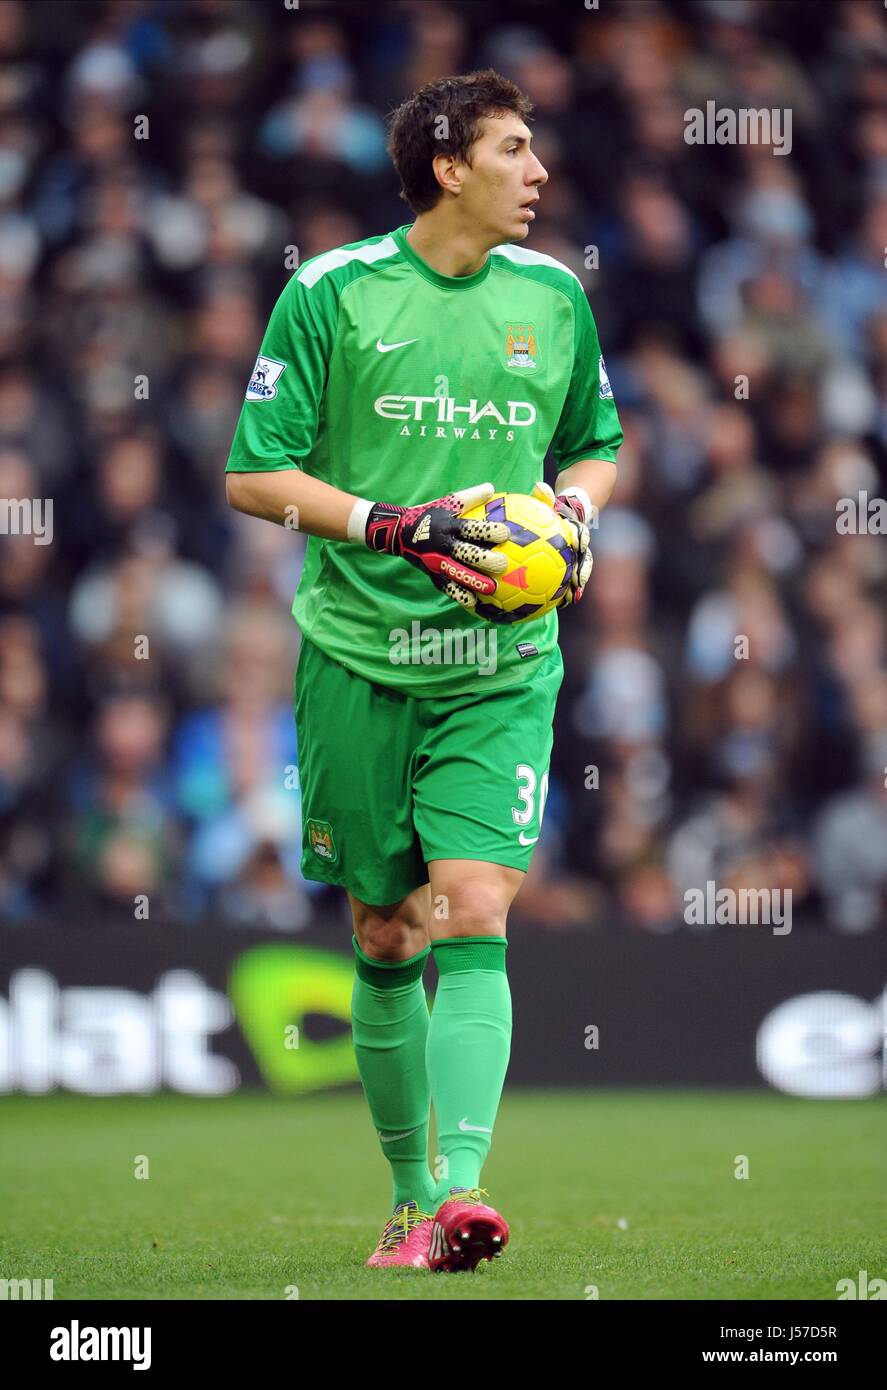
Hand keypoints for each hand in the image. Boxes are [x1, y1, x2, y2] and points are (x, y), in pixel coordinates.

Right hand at [364, 482, 509, 612]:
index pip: (470, 528)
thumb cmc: (430, 515)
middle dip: (484, 559)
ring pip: (458, 573)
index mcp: (448, 526)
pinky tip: (474, 603)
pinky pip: (447, 588)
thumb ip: (470, 497)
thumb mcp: (447, 502)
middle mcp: (443, 545)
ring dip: (475, 582)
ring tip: (492, 589)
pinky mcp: (433, 575)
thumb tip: (492, 488)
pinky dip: (460, 595)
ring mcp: (437, 562)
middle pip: (466, 554)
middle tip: (502, 564)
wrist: (399, 533)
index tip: (505, 533)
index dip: (487, 531)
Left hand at [532, 480, 592, 605]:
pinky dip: (560, 590)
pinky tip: (550, 604)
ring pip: (578, 572)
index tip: (579, 549)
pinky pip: (566, 578)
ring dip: (574, 587)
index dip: (581, 542)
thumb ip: (548, 497)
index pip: (582, 536)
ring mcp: (578, 556)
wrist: (575, 510)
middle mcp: (581, 545)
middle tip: (576, 587)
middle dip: (581, 574)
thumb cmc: (559, 505)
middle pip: (584, 560)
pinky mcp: (571, 564)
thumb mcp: (554, 499)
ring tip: (567, 602)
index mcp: (578, 531)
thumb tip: (540, 486)